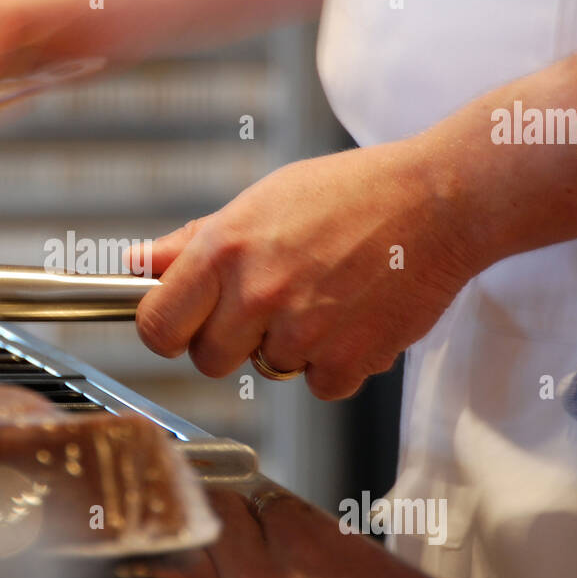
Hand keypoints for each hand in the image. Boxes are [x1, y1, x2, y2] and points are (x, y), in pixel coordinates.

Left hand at [129, 144, 479, 398]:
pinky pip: (320, 384)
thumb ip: (192, 242)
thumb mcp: (259, 201)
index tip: (184, 324)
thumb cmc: (350, 193)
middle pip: (208, 360)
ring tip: (324, 296)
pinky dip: (336, 361)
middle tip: (269, 304)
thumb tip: (137, 264)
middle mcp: (256, 293)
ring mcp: (302, 331)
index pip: (155, 326)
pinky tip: (354, 316)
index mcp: (224, 250)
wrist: (439, 201)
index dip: (167, 330)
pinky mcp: (348, 359)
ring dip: (290, 347)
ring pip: (268, 370)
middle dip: (232, 340)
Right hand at [155, 487, 384, 577]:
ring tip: (272, 532)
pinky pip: (277, 499)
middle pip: (192, 521)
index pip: (162, 567)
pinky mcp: (313, 532)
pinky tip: (307, 533)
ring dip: (243, 506)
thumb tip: (208, 575)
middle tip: (206, 511)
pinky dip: (284, 507)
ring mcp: (276, 560)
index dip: (160, 541)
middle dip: (196, 511)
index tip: (155, 528)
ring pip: (230, 501)